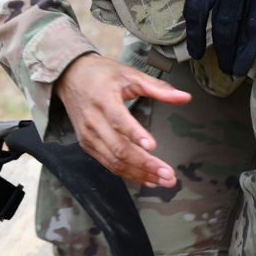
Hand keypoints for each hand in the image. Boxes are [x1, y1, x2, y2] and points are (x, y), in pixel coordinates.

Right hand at [54, 54, 190, 187]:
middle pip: (118, 148)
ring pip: (114, 161)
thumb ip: (158, 88)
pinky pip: (108, 164)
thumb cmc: (102, 74)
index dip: (135, 134)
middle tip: (168, 175)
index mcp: (103, 99)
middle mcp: (93, 120)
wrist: (70, 76)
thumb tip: (185, 97)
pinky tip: (146, 178)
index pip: (118, 120)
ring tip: (163, 180)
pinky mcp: (87, 144)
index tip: (152, 146)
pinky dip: (128, 174)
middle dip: (145, 164)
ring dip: (139, 174)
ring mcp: (88, 135)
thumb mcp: (130, 75)